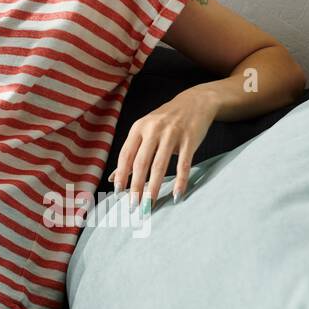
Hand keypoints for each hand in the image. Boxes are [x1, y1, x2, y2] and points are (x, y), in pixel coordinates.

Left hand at [109, 87, 218, 213]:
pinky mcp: (189, 140)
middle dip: (136, 186)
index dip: (121, 174)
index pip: (126, 155)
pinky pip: (184, 164)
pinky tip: (177, 195)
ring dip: (154, 188)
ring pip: (160, 165)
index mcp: (138, 128)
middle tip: (133, 205)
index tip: (118, 193)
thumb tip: (113, 178)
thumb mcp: (144, 131)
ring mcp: (172, 134)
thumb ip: (130, 153)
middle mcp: (153, 130)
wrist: (195, 102)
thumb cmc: (164, 120)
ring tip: (150, 204)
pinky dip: (181, 181)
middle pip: (141, 163)